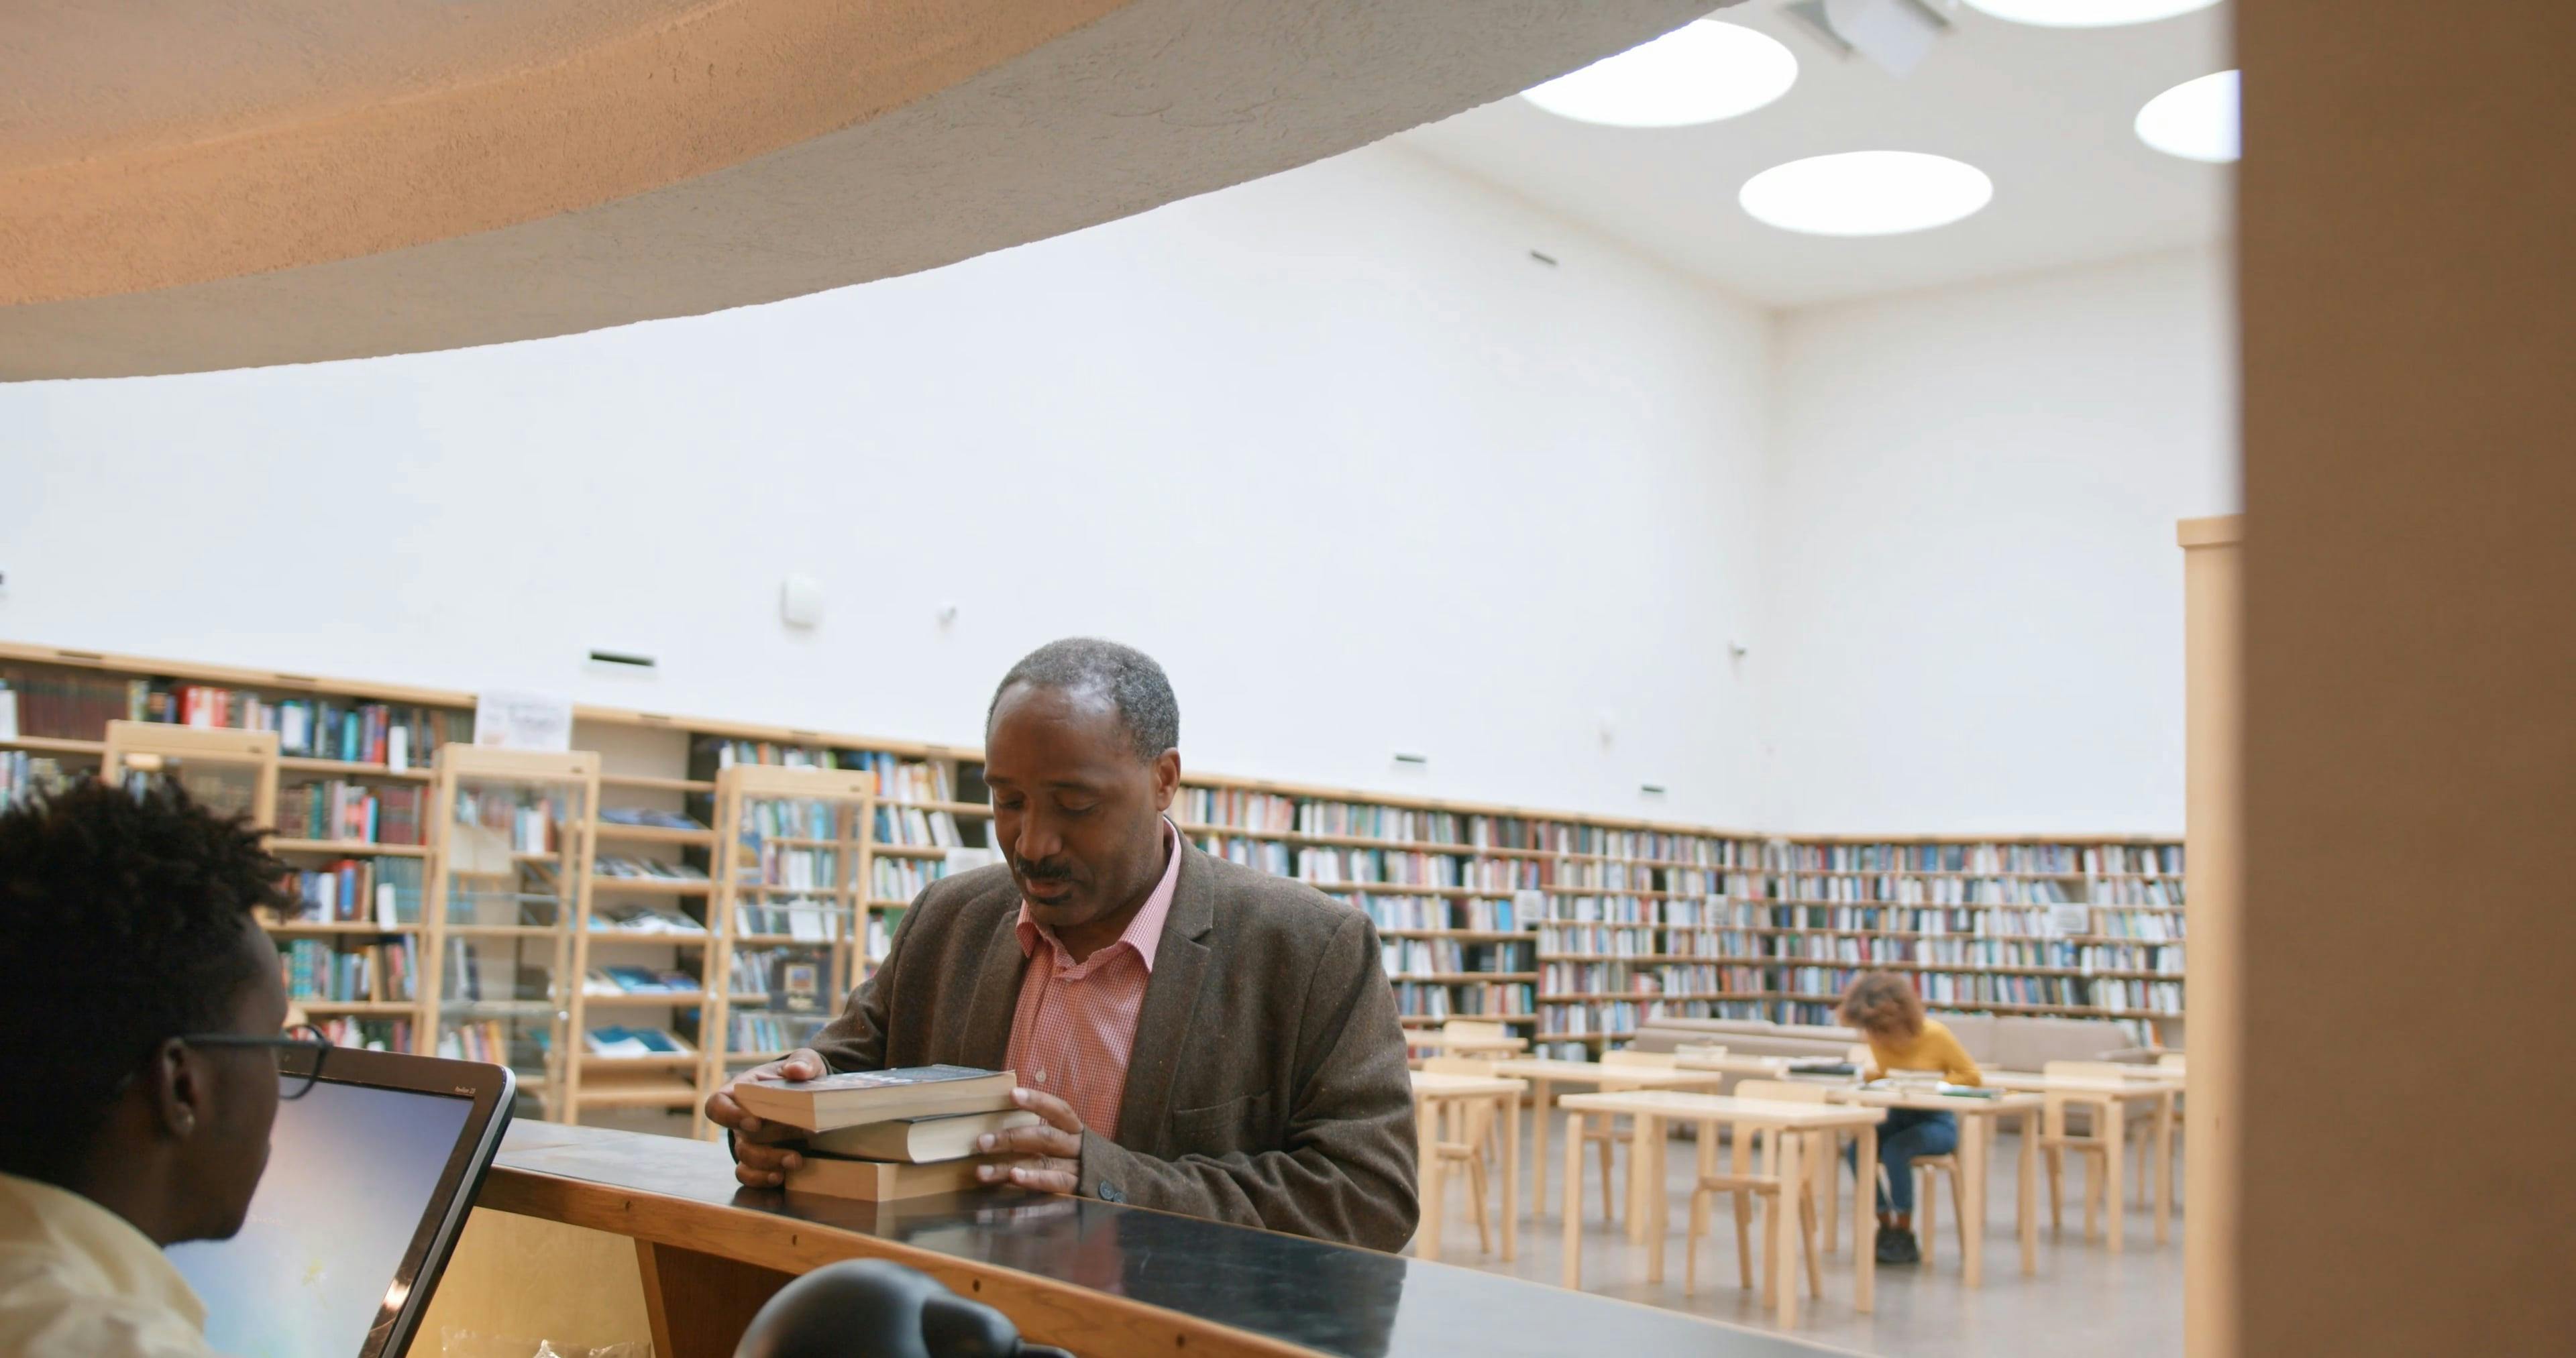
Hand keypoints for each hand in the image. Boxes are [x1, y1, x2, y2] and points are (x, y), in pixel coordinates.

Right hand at [705, 1048, 825, 1187]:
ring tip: (796, 1160)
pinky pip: (748, 1175)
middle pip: (740, 1136)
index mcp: (741, 1092)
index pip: (717, 1105)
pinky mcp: (759, 1160)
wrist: (811, 1098)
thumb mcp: (805, 1063)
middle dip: (769, 1139)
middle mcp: (739, 1119)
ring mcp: (747, 1141)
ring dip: (770, 1162)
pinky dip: (762, 1179)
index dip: (729, 1116)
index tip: (754, 1122)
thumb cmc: (799, 1078)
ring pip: (746, 1158)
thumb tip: (796, 1070)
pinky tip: (781, 1177)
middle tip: (801, 1135)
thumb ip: (802, 1063)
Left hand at [975, 1088, 1083, 1192]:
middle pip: (1045, 1138)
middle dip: (1011, 1138)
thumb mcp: (1072, 1143)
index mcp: (1076, 1131)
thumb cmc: (1087, 1162)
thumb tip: (1006, 1119)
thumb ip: (1048, 1134)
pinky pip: (1054, 1186)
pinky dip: (1033, 1183)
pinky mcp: (1078, 1193)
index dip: (1037, 1101)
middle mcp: (1078, 1148)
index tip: (1012, 1094)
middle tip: (981, 1142)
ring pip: (1043, 1164)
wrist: (1127, 1189)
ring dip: (1009, 1167)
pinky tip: (1015, 1181)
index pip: (1058, 1110)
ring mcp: (1079, 1171)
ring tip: (982, 1172)